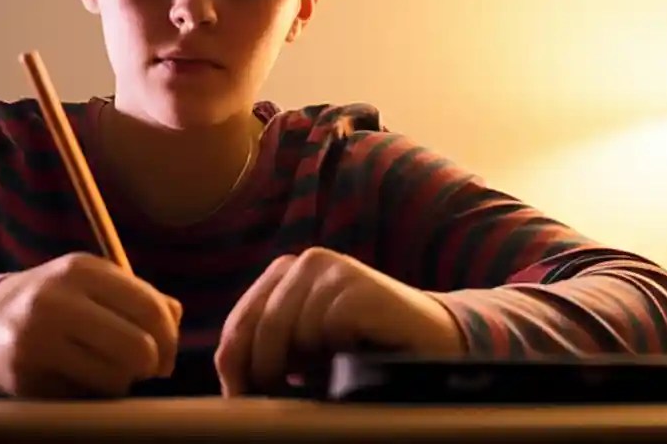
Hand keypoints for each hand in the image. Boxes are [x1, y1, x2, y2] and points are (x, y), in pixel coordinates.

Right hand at [0, 252, 181, 397]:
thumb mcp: (90, 284)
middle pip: (138, 347)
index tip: (166, 354)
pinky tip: (74, 378)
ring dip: (121, 382)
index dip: (169, 337)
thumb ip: (137, 295)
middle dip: (151, 365)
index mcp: (80, 269)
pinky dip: (91, 394)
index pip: (149, 307)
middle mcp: (57, 300)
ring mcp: (38, 340)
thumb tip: (176, 317)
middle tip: (146, 369)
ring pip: (115, 379)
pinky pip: (85, 398)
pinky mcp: (25, 377)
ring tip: (104, 369)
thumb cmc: (53, 302)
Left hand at [214, 247, 465, 396]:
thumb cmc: (363, 352)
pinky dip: (334, 356)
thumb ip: (269, 351)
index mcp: (284, 273)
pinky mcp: (356, 286)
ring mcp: (332, 269)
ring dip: (303, 366)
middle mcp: (306, 262)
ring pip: (287, 333)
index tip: (239, 403)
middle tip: (273, 404)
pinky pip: (323, 331)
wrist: (437, 342)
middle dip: (260, 374)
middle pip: (256, 328)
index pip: (238, 323)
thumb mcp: (306, 350)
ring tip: (327, 376)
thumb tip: (229, 384)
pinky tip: (353, 358)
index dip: (234, 367)